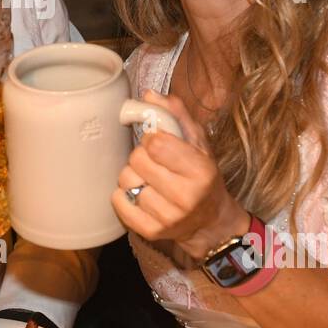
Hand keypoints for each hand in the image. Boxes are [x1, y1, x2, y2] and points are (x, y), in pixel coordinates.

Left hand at [110, 90, 249, 259]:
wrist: (209, 221)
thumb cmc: (201, 177)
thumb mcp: (198, 142)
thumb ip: (176, 115)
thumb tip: (148, 95)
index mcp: (200, 171)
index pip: (156, 143)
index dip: (151, 139)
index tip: (157, 142)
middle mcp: (185, 197)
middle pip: (137, 160)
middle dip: (141, 156)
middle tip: (154, 163)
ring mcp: (167, 217)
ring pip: (125, 180)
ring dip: (132, 175)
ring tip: (148, 179)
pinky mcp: (150, 232)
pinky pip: (118, 201)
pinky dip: (123, 194)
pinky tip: (139, 193)